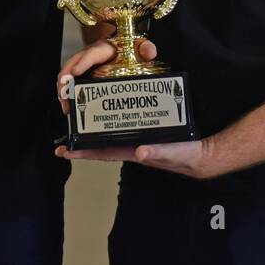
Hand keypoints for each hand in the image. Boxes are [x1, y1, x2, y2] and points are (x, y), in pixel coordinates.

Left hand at [52, 37, 217, 178]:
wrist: (201, 153)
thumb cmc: (186, 155)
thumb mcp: (173, 152)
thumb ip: (158, 152)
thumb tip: (140, 152)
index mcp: (133, 150)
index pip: (103, 151)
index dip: (83, 151)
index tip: (63, 150)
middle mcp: (131, 144)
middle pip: (101, 142)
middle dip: (82, 139)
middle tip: (62, 134)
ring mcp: (137, 137)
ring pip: (110, 132)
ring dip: (95, 126)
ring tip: (80, 116)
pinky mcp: (146, 129)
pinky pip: (125, 123)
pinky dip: (115, 117)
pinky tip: (110, 109)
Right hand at [55, 36, 156, 114]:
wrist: (126, 50)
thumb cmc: (131, 49)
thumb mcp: (139, 47)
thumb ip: (146, 48)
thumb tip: (149, 51)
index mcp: (104, 47)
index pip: (92, 53)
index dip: (83, 62)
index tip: (75, 72)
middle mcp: (90, 55)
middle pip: (72, 64)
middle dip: (65, 79)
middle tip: (64, 94)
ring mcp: (84, 65)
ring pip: (68, 75)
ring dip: (63, 89)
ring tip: (65, 106)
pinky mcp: (83, 75)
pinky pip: (71, 83)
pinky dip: (67, 94)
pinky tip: (68, 107)